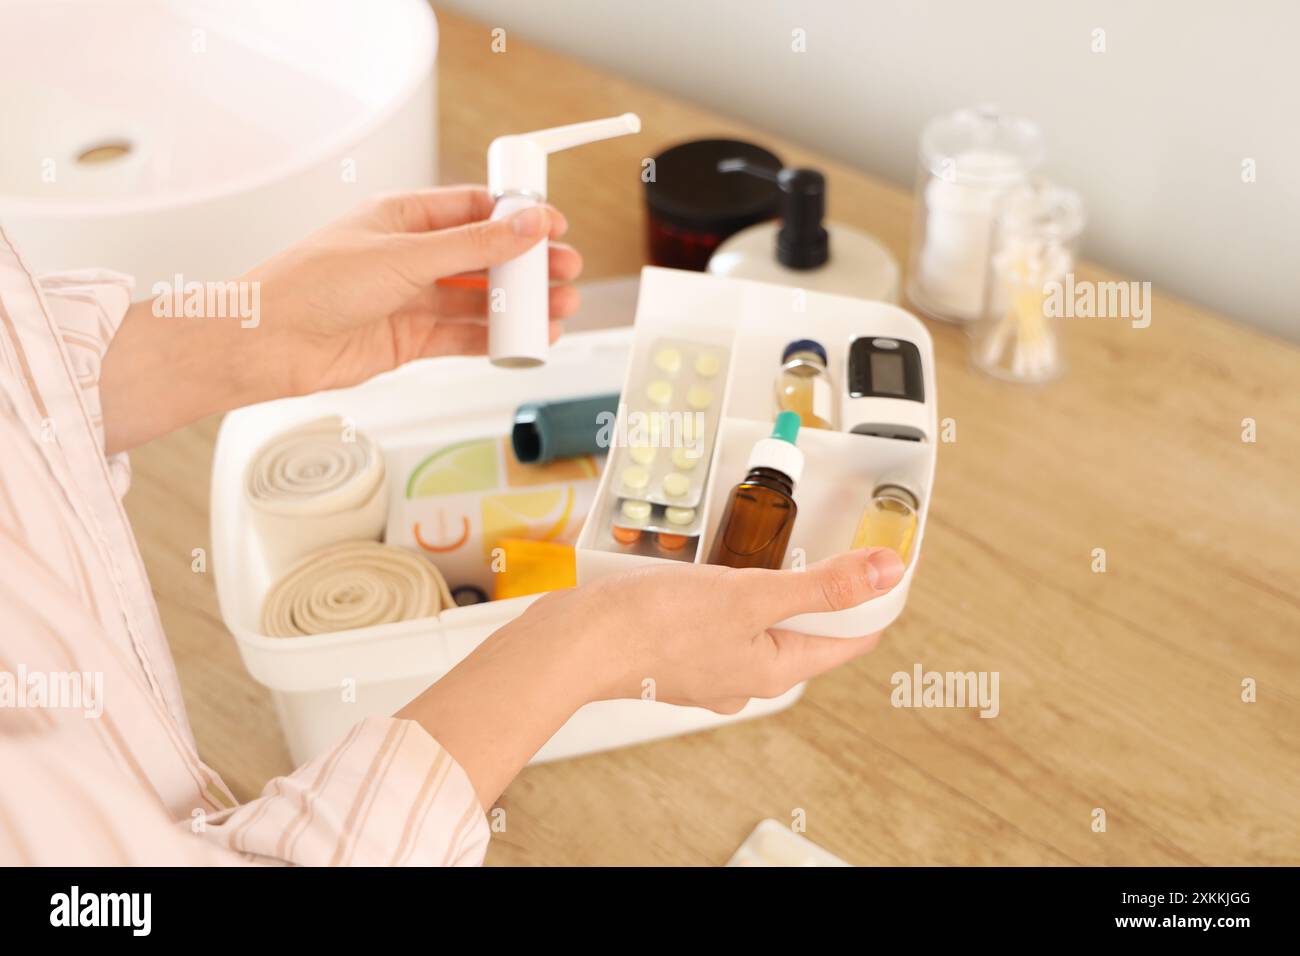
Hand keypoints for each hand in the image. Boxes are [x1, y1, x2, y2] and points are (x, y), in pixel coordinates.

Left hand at [245, 186, 580, 397]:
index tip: (555, 227)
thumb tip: (527, 225)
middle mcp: (410, 256)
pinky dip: (496, 338)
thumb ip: (473, 245)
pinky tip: (525, 339)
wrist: (269, 344)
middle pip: (484, 256)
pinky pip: (464, 336)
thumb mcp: (406, 256)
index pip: (474, 209)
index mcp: (404, 218)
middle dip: (527, 266)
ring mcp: (411, 298)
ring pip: (479, 299)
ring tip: (558, 310)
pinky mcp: (410, 339)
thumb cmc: (314, 285)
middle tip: (566, 274)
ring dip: (519, 305)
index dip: (518, 218)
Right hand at [534, 546, 906, 711]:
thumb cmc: (656, 623)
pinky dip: (726, 598)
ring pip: (757, 628)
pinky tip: (711, 575)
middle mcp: (745, 679)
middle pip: (803, 634)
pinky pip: (719, 625)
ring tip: (767, 555)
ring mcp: (708, 671)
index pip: (847, 641)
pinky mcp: (674, 656)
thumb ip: (822, 586)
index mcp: (774, 670)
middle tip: (827, 548)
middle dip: (817, 595)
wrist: (577, 642)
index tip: (882, 565)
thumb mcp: (752, 593)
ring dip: (767, 593)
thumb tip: (889, 573)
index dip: (870, 603)